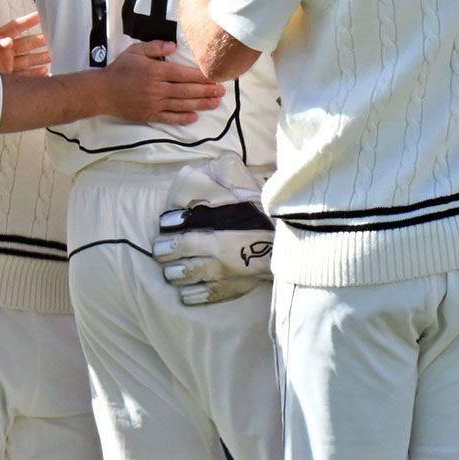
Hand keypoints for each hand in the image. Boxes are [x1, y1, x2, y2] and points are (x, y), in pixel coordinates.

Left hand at [0, 11, 49, 75]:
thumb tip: (9, 41)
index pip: (14, 28)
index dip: (26, 22)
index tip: (39, 15)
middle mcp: (4, 51)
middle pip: (24, 44)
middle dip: (37, 41)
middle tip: (50, 38)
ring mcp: (6, 65)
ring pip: (26, 60)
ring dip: (38, 58)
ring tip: (51, 56)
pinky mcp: (6, 77)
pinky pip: (23, 75)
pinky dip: (34, 75)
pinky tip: (44, 72)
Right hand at [103, 40, 224, 124]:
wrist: (102, 91)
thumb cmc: (120, 69)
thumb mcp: (135, 51)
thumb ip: (155, 47)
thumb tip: (173, 46)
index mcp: (156, 71)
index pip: (184, 74)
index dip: (201, 76)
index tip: (215, 76)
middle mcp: (157, 88)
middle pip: (187, 90)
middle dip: (206, 90)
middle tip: (221, 91)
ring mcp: (154, 103)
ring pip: (182, 104)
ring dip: (200, 104)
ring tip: (215, 103)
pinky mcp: (149, 115)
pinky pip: (169, 118)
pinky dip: (182, 118)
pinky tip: (194, 117)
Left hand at [153, 159, 272, 305]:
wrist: (298, 240)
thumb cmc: (268, 212)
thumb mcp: (247, 182)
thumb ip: (226, 170)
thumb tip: (213, 163)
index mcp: (218, 230)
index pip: (185, 230)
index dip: (172, 226)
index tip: (165, 223)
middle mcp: (219, 253)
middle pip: (185, 255)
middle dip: (168, 253)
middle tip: (159, 250)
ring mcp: (228, 273)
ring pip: (194, 277)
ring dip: (178, 275)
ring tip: (170, 273)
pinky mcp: (238, 287)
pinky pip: (212, 295)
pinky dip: (197, 296)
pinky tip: (187, 294)